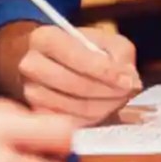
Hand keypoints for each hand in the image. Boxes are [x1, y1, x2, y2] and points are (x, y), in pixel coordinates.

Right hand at [18, 25, 141, 124]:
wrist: (51, 62)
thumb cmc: (80, 50)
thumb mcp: (104, 40)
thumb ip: (120, 54)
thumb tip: (129, 81)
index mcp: (44, 38)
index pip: (76, 56)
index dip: (106, 71)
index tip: (128, 81)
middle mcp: (31, 65)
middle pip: (75, 85)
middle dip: (109, 92)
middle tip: (128, 91)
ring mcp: (31, 92)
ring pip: (76, 108)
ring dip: (105, 106)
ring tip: (118, 98)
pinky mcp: (38, 114)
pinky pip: (73, 123)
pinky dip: (94, 118)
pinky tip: (102, 107)